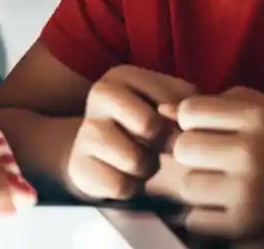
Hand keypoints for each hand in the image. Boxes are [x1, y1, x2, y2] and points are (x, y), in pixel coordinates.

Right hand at [66, 66, 194, 200]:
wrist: (97, 151)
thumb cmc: (143, 125)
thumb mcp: (168, 104)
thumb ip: (185, 104)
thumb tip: (179, 122)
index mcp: (123, 75)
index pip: (171, 101)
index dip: (183, 123)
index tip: (174, 127)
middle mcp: (99, 95)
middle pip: (150, 126)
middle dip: (163, 144)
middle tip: (156, 146)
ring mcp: (85, 129)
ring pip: (135, 160)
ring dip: (146, 167)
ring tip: (138, 160)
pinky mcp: (79, 165)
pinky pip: (120, 186)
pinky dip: (129, 187)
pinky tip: (121, 175)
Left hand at [168, 87, 263, 237]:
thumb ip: (225, 101)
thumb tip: (165, 109)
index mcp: (259, 118)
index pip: (189, 112)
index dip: (192, 119)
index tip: (208, 128)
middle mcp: (252, 153)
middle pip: (182, 148)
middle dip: (189, 150)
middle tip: (209, 156)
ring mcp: (250, 192)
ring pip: (187, 184)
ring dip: (197, 183)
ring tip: (219, 181)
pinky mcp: (250, 225)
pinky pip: (197, 219)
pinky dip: (203, 214)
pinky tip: (222, 204)